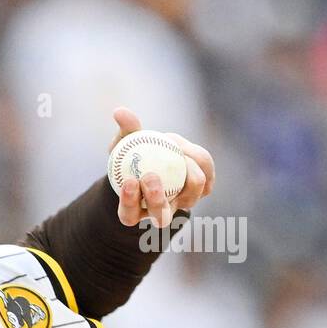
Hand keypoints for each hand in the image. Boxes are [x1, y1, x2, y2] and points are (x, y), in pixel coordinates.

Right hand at [110, 106, 214, 228]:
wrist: (160, 159)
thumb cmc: (135, 155)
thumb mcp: (125, 143)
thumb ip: (125, 131)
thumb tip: (119, 111)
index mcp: (133, 210)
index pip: (129, 215)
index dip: (129, 202)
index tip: (129, 181)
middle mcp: (160, 212)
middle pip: (161, 215)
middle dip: (156, 198)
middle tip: (149, 175)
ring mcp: (182, 204)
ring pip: (190, 197)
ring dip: (187, 172)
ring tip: (176, 146)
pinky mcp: (201, 191)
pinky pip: (207, 178)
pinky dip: (198, 161)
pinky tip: (187, 149)